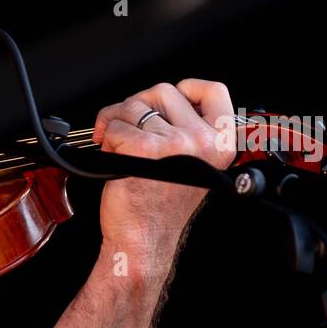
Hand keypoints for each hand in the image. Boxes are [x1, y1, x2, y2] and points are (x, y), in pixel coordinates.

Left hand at [92, 78, 236, 269]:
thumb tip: (162, 102)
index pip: (214, 91)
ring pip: (134, 107)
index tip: (167, 102)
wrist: (144, 239)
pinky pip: (115, 124)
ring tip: (120, 149)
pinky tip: (114, 158)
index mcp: (220, 143)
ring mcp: (174, 143)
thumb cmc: (159, 206)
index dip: (188, 88)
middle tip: (130, 129)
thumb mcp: (191, 164)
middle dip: (139, 106)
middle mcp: (203, 141)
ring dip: (118, 123)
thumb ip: (188, 130)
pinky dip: (106, 138)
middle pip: (164, 91)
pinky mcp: (143, 148)